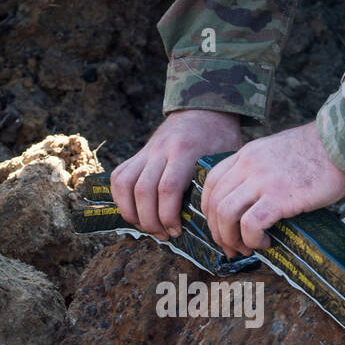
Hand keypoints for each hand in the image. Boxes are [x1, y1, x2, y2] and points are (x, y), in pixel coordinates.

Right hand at [110, 109, 242, 240]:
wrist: (205, 109)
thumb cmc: (220, 138)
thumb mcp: (226, 157)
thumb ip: (216, 184)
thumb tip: (210, 220)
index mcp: (186, 152)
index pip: (168, 188)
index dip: (168, 216)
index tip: (176, 231)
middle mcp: (161, 150)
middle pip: (143, 190)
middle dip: (150, 220)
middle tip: (163, 235)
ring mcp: (147, 151)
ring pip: (124, 184)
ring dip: (131, 212)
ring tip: (147, 227)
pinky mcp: (138, 154)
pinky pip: (118, 177)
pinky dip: (120, 198)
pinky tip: (134, 212)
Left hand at [202, 121, 344, 255]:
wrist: (342, 144)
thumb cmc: (318, 152)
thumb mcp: (278, 151)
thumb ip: (261, 170)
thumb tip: (256, 200)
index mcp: (246, 154)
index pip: (211, 183)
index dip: (209, 210)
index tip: (220, 226)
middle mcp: (248, 165)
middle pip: (214, 203)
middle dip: (218, 232)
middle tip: (232, 247)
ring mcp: (262, 181)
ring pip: (225, 214)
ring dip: (230, 238)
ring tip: (246, 248)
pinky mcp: (280, 197)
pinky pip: (251, 224)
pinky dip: (253, 239)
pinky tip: (266, 242)